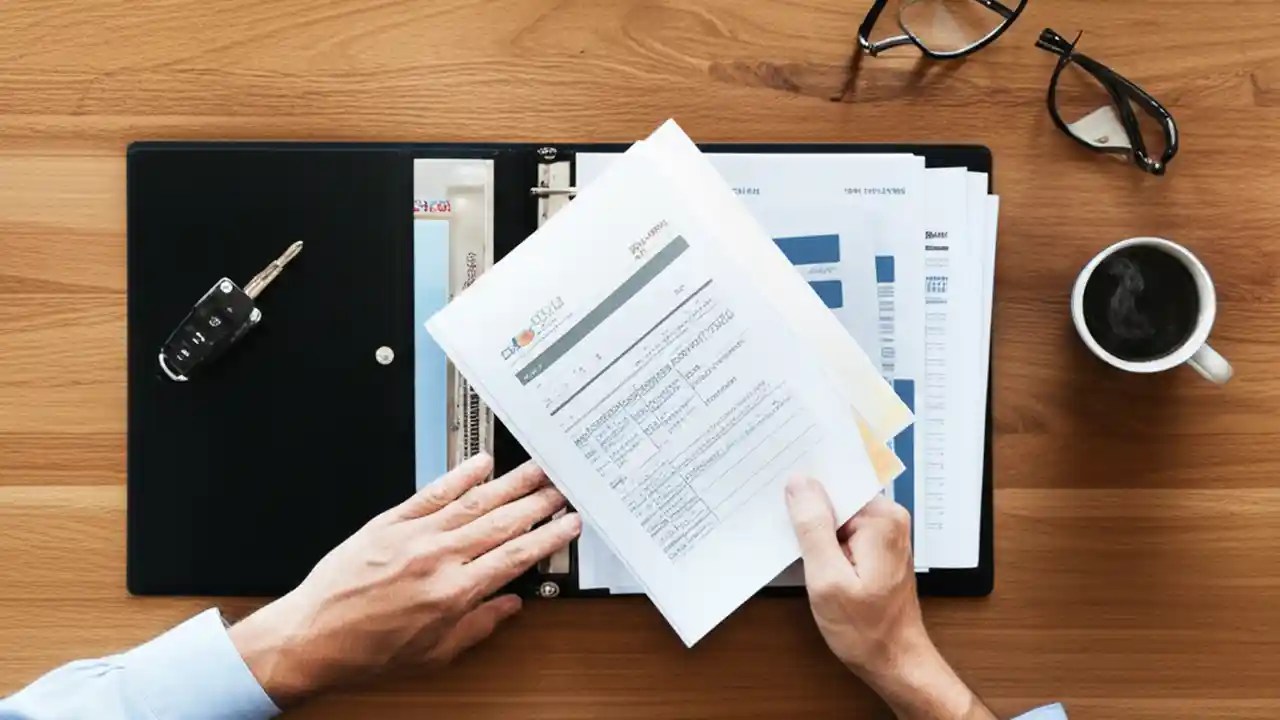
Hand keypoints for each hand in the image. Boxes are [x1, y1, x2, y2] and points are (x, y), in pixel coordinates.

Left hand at [228, 454, 580, 705]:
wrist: (312, 636)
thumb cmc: (366, 650)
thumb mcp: (434, 653)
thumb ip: (479, 626)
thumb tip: (510, 607)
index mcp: (454, 593)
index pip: (515, 557)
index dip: (548, 537)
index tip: (568, 524)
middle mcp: (438, 558)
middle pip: (502, 522)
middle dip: (537, 503)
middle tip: (561, 487)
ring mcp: (414, 535)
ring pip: (474, 502)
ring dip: (510, 483)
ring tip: (535, 470)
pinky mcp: (390, 522)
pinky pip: (432, 493)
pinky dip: (459, 475)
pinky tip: (481, 464)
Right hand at [785, 477, 993, 719]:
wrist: (896, 662)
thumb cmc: (865, 630)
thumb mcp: (827, 579)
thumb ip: (812, 527)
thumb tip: (799, 483)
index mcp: (881, 518)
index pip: (834, 483)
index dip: (803, 489)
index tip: (775, 493)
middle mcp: (889, 519)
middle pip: (836, 498)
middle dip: (807, 512)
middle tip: (782, 528)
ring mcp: (885, 534)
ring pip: (837, 517)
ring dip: (814, 530)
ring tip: (794, 547)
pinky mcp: (878, 549)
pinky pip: (844, 532)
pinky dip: (825, 543)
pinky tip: (811, 560)